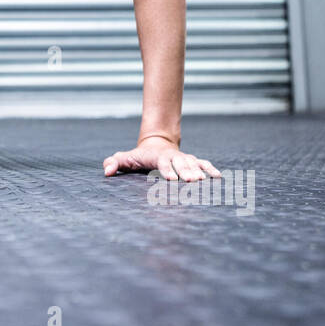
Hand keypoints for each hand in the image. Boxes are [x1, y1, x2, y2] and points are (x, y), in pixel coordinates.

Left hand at [103, 134, 220, 181]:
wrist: (156, 144)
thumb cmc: (138, 156)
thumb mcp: (125, 158)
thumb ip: (114, 163)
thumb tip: (106, 171)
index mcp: (156, 156)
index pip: (162, 162)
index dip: (166, 170)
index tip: (172, 179)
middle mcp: (171, 156)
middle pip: (180, 163)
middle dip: (185, 171)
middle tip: (191, 181)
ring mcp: (182, 158)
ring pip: (192, 163)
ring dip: (198, 171)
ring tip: (203, 181)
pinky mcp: (190, 161)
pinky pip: (202, 163)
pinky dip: (210, 168)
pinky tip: (218, 176)